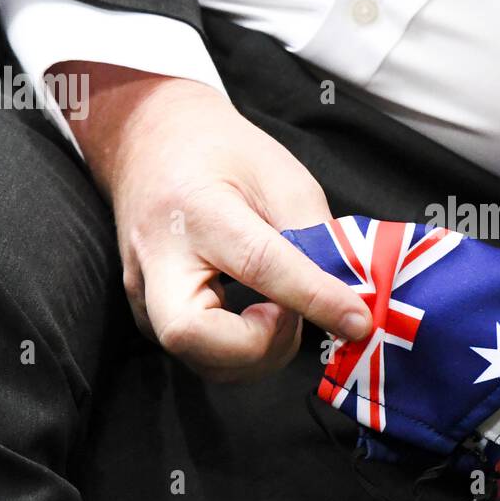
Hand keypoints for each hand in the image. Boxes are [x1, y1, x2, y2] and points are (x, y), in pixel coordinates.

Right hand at [56, 61, 371, 380]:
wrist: (153, 141)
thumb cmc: (223, 154)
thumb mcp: (282, 178)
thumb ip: (314, 237)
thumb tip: (350, 296)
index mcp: (199, 209)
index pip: (258, 265)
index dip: (314, 298)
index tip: (357, 321)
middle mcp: (158, 257)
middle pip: (191, 335)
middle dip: (256, 345)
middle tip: (290, 315)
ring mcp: (142, 290)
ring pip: (196, 359)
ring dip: (255, 354)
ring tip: (280, 311)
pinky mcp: (145, 313)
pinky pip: (196, 355)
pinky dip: (239, 353)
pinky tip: (257, 317)